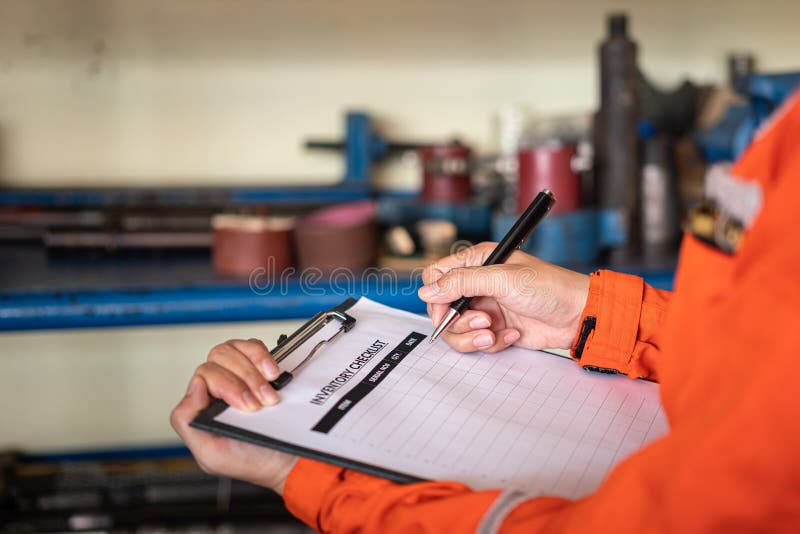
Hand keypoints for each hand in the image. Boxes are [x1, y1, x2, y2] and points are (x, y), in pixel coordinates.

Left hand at [170, 338, 297, 493]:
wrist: (291, 461)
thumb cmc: (253, 461)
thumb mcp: (211, 455)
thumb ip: (187, 422)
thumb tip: (194, 386)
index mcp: (203, 405)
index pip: (205, 376)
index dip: (227, 386)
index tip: (249, 406)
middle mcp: (218, 388)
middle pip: (219, 358)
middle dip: (246, 378)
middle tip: (263, 402)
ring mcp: (239, 377)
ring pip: (233, 349)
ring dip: (255, 368)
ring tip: (271, 392)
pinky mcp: (259, 370)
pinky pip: (253, 346)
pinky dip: (263, 356)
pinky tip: (273, 373)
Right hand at [419, 242, 589, 352]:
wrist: (577, 316)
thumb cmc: (548, 288)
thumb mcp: (502, 280)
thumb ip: (462, 283)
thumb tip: (426, 291)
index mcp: (477, 262)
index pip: (437, 276)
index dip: (437, 296)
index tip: (447, 311)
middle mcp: (478, 284)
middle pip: (443, 308)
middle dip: (459, 321)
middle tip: (482, 322)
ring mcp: (486, 308)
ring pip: (457, 329)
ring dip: (473, 336)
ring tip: (495, 332)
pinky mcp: (496, 329)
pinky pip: (477, 342)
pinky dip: (493, 342)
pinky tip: (513, 334)